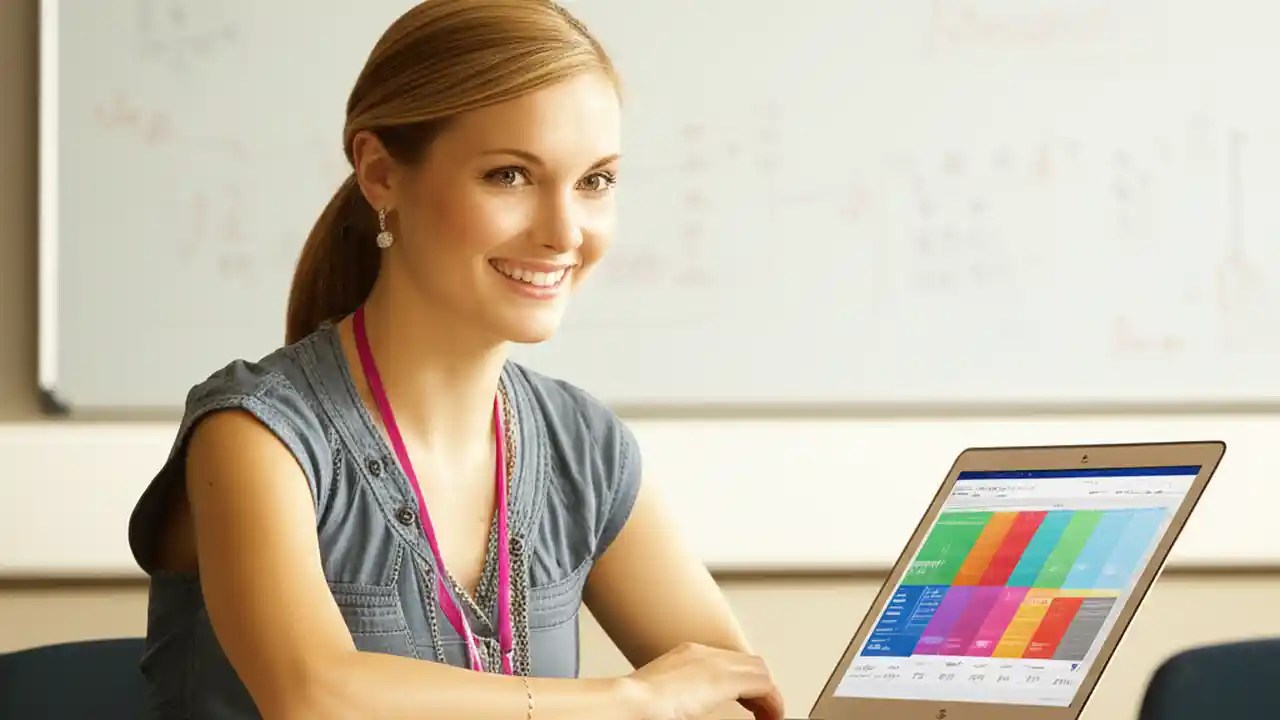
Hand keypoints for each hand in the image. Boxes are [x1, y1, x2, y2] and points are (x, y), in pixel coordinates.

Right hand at [624, 642, 784, 719]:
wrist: (628, 704)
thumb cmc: (636, 708)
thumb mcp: (662, 699)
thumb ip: (680, 699)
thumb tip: (685, 709)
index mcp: (686, 657)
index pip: (727, 663)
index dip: (742, 686)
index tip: (747, 706)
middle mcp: (702, 654)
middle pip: (747, 663)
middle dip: (758, 688)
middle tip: (763, 712)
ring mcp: (713, 662)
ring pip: (759, 670)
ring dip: (767, 695)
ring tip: (770, 717)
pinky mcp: (724, 677)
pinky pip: (764, 685)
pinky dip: (771, 702)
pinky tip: (770, 717)